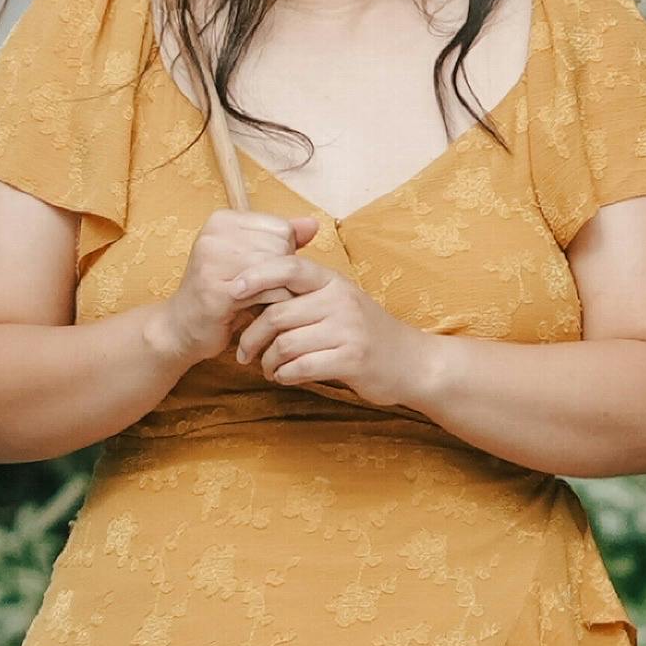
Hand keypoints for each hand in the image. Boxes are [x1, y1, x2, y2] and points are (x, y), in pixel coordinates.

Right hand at [161, 206, 323, 363]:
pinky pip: (268, 291)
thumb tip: (314, 223)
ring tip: (268, 301)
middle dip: (283, 273)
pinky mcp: (217, 291)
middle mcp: (214, 235)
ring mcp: (212, 262)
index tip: (266, 270)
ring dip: (281, 290)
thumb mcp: (251, 259)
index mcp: (222, 220)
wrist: (183, 326)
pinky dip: (274, 303)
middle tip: (268, 291)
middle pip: (281, 247)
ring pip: (276, 268)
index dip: (284, 254)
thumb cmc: (222, 292)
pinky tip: (263, 311)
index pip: (281, 227)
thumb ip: (281, 240)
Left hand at [234, 258, 426, 405]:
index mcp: (334, 282)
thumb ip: (306, 295)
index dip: (256, 276)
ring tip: (268, 369)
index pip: (289, 268)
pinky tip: (285, 377)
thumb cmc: (367, 333)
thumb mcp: (341, 302)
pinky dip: (286, 375)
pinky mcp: (352, 359)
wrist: (413, 362)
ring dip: (268, 362)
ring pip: (286, 344)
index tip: (232, 290)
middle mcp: (341, 301)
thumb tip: (255, 292)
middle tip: (243, 352)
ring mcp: (348, 330)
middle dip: (252, 336)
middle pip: (278, 314)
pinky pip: (302, 367)